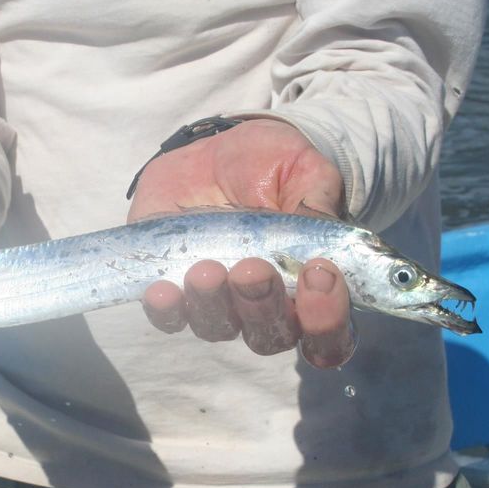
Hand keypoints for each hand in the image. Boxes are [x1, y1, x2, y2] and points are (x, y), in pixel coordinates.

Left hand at [128, 119, 354, 368]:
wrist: (216, 151)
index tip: (319, 275)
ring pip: (216, 327)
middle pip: (268, 336)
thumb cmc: (273, 166)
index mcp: (307, 289)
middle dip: (261, 305)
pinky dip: (165, 309)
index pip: (327, 333)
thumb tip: (319, 234)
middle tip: (252, 269)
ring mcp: (215, 303)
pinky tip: (162, 290)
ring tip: (206, 271)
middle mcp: (263, 307)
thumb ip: (316, 201)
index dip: (325, 318)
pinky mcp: (172, 290)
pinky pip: (168, 316)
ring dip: (212, 305)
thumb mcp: (304, 170)